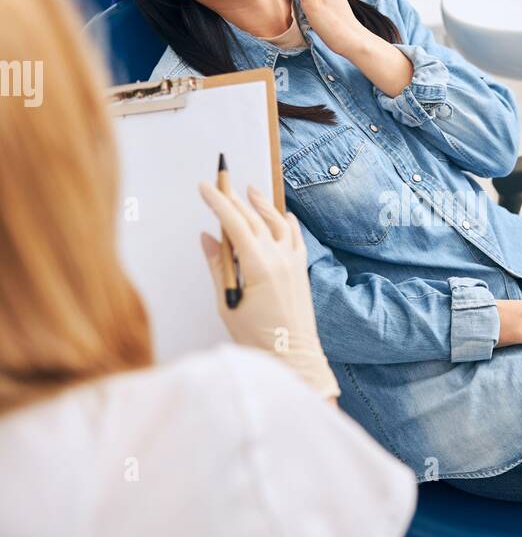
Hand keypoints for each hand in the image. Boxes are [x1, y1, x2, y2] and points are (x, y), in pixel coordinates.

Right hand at [198, 178, 339, 400]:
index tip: (205, 186)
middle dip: (235, 199)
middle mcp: (279, 258)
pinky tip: (282, 214)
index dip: (218, 202)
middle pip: (254, 219)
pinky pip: (295, 237)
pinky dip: (287, 222)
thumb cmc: (257, 337)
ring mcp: (293, 262)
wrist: (292, 355)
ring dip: (262, 204)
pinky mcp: (301, 269)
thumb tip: (208, 239)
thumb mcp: (227, 302)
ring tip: (250, 189)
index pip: (235, 223)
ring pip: (277, 223)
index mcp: (259, 266)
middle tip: (220, 181)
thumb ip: (218, 266)